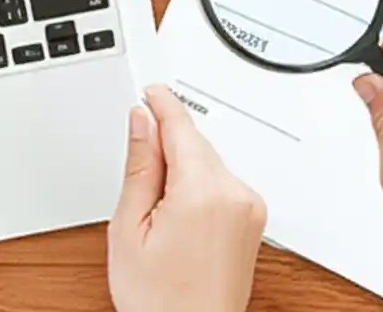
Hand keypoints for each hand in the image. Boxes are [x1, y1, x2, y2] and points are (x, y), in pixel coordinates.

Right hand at [107, 84, 267, 311]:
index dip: (161, 104)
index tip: (149, 91)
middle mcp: (235, 194)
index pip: (181, 126)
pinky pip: (222, 182)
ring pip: (209, 162)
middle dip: (166, 145)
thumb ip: (138, 166)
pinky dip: (199, 185)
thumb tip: (142, 122)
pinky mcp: (255, 217)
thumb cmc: (159, 298)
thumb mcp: (128, 227)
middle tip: (138, 179)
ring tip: (157, 214)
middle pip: (196, 143)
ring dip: (183, 167)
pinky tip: (179, 217)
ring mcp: (250, 206)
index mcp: (202, 192)